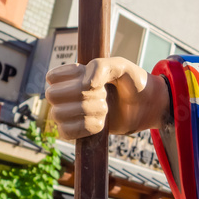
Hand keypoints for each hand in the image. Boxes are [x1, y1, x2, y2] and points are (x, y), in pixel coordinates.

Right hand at [45, 57, 168, 138]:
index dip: (74, 79)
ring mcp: (67, 113)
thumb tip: (86, 84)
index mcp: (70, 75)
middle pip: (53, 96)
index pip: (52, 78)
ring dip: (89, 111)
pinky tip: (101, 123)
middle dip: (83, 95)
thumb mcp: (120, 66)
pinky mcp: (74, 131)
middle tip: (104, 94)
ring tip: (106, 108)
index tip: (96, 80)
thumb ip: (101, 66)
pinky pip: (65, 132)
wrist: (146, 105)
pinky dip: (86, 127)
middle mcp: (64, 94)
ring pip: (59, 114)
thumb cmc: (131, 82)